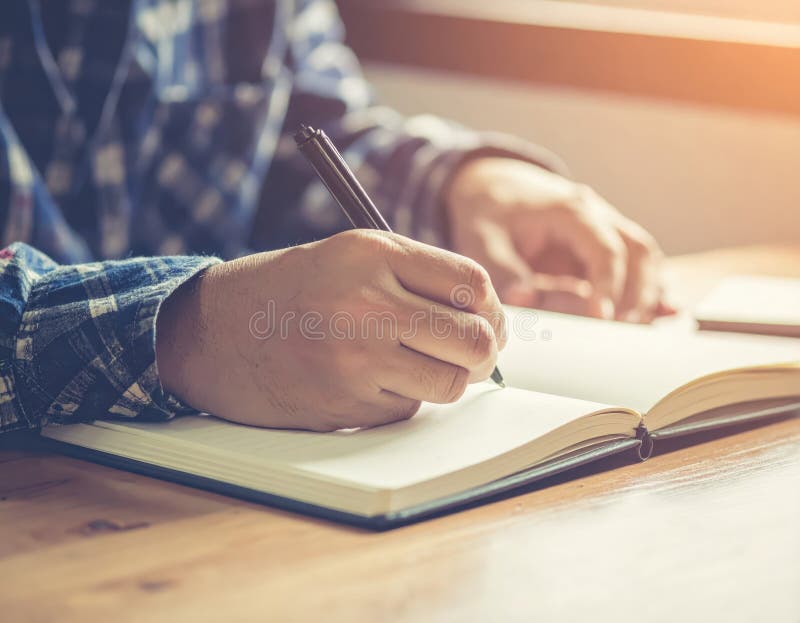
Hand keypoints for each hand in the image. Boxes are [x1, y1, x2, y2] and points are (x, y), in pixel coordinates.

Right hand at [156, 230, 505, 430]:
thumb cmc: (290, 291)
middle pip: (474, 339)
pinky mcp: (345, 403)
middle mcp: (368, 303)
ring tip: (413, 365)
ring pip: (449, 383)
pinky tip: (365, 380)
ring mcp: (356, 358)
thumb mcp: (352, 257)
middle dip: (481, 352)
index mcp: (373, 254)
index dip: (491, 308)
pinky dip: (398, 398)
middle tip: (469, 354)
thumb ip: (418, 276)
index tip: (487, 321)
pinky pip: (407, 408)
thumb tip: (487, 316)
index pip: (472, 283)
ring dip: (443, 379)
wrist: (216, 332)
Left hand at [446, 158, 675, 321]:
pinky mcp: (604, 243)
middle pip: (637, 252)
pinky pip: (638, 263)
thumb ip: (503, 271)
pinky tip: (665, 312)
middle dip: (636, 294)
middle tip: (622, 331)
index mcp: (569, 210)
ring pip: (645, 257)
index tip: (602, 317)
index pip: (604, 248)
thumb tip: (526, 301)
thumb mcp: (483, 240)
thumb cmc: (487, 213)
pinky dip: (652, 286)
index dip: (608, 284)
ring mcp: (605, 227)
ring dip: (648, 292)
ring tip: (641, 328)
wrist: (490, 186)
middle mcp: (597, 215)